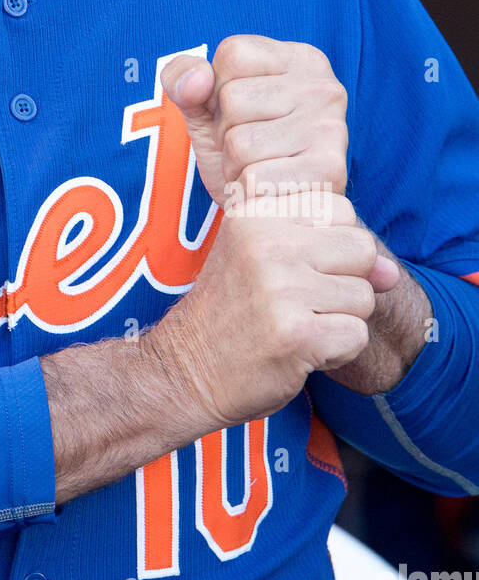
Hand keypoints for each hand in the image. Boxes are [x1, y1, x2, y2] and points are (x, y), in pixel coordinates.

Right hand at [150, 190, 400, 429]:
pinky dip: (336, 352)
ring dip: (339, 319)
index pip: (341, 210)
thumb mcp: (266, 257)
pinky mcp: (296, 333)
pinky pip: (357, 336)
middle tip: (295, 301)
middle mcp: (266, 241)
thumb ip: (331, 249)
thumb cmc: (233, 311)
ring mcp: (281, 287)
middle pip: (361, 249)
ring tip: (293, 325)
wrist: (186, 369)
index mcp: (256, 211)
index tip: (290, 268)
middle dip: (343, 281)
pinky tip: (298, 350)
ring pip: (364, 296)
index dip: (330, 247)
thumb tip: (392, 274)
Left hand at [160, 35, 349, 210]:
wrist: (273, 212)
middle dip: (225, 130)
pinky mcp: (328, 171)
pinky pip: (254, 178)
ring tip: (257, 167)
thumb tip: (196, 80)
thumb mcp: (202, 105)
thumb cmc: (242, 149)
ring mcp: (330, 128)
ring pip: (240, 143)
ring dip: (233, 165)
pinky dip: (247, 190)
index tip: (240, 111)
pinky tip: (267, 189)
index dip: (217, 89)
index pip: (233, 53)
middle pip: (234, 99)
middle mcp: (324, 87)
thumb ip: (183, 78)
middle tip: (249, 147)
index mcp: (299, 58)